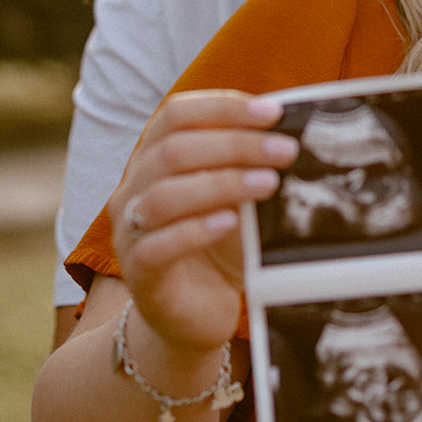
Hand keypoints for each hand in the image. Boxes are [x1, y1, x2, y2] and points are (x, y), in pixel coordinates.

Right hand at [107, 90, 299, 354]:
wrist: (195, 314)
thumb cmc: (220, 247)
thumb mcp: (239, 198)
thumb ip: (251, 166)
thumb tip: (292, 134)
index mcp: (154, 159)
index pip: (176, 114)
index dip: (223, 107)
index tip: (273, 113)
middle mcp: (133, 189)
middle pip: (172, 150)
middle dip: (235, 144)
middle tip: (285, 150)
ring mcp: (130, 232)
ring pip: (162, 195)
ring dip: (220, 183)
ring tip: (267, 183)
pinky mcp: (140, 274)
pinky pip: (156, 246)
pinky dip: (195, 230)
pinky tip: (229, 222)